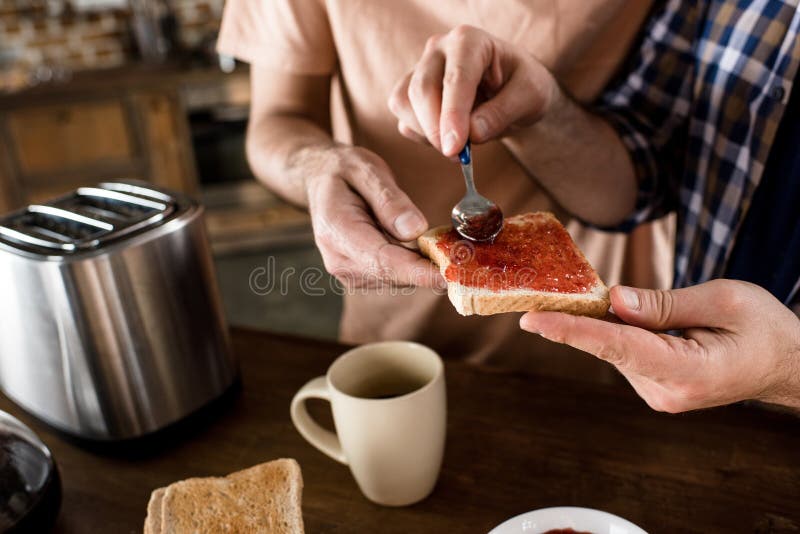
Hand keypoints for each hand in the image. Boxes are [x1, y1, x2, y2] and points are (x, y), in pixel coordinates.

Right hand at [304, 145, 444, 288]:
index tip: (450, 274)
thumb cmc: (344, 170)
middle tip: (467, 259)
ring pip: (397, 278)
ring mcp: (348, 271)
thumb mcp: (366, 170)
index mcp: (337, 231)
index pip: (382, 260)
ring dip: (424, 268)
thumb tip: (416, 230)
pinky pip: (394, 275)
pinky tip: (430, 250)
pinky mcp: (361, 275)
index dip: (418, 271)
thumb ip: (389, 200)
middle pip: (393, 274)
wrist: (320, 180)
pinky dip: (415, 266)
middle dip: (430, 269)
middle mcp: (339, 259)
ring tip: (450, 249)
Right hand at [388, 25, 557, 155]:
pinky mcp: (410, 92)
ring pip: (404, 104)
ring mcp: (420, 69)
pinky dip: (423, 137)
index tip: (455, 147)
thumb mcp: (530, 96)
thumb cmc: (522, 86)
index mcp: (470, 41)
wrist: (511, 90)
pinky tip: (448, 137)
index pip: (455, 78)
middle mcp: (438, 49)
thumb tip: (472, 134)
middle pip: (422, 90)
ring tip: (461, 146)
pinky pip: (404, 119)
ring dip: (427, 133)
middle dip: (436, 129)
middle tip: (459, 156)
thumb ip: (503, 113)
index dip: (453, 114)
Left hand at [520, 280, 799, 411]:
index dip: (571, 330)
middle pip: (610, 346)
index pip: (617, 346)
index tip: (533, 319)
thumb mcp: (724, 301)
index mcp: (689, 372)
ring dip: (608, 322)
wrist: (788, 364)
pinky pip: (626, 354)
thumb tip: (614, 300)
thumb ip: (665, 304)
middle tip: (547, 290)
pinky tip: (629, 316)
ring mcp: (660, 396)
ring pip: (616, 349)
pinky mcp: (656, 390)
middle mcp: (666, 392)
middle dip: (580, 317)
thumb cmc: (765, 329)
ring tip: (626, 301)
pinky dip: (619, 333)